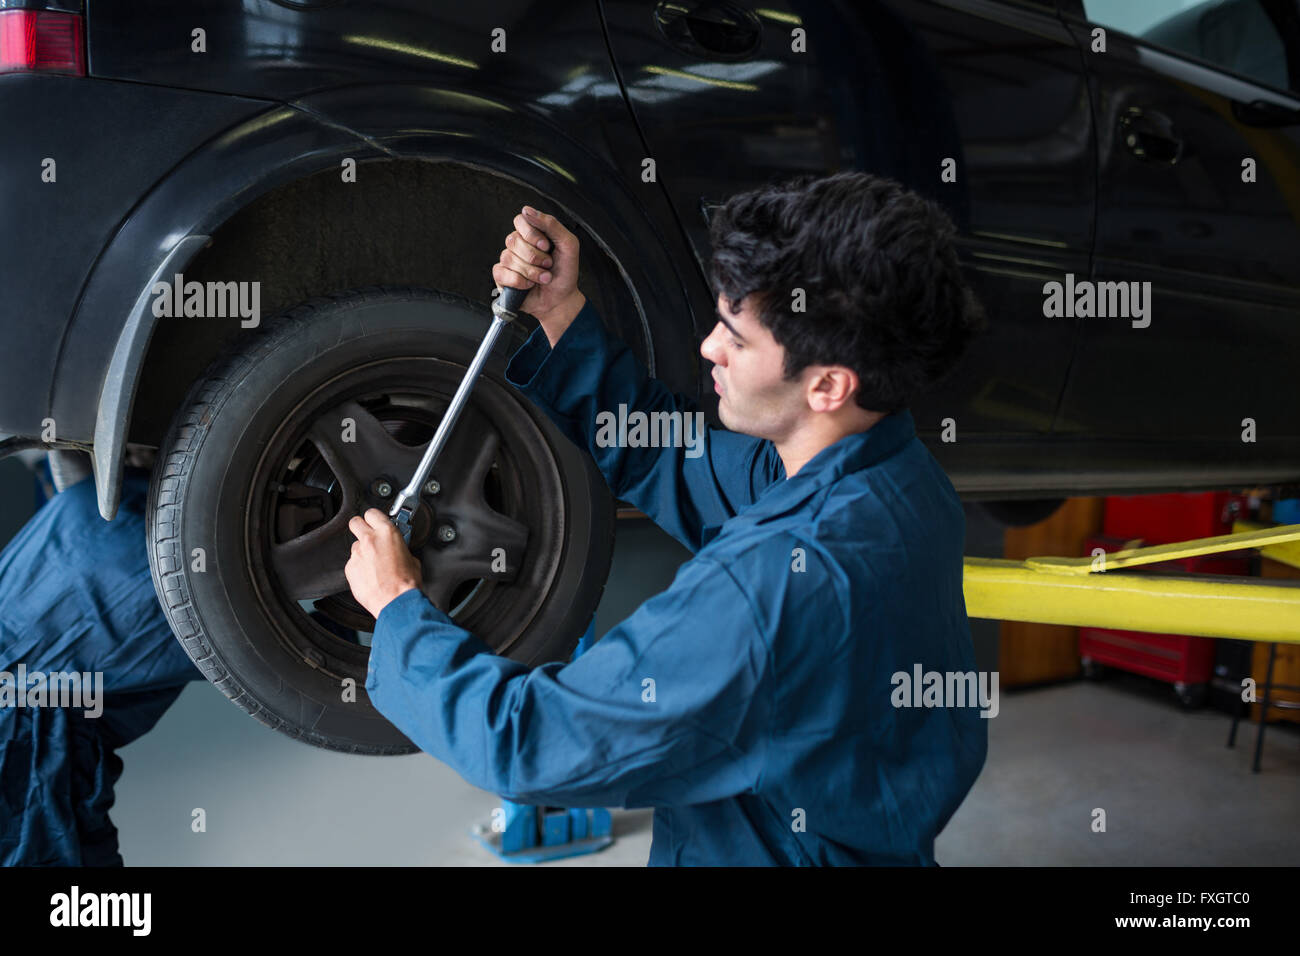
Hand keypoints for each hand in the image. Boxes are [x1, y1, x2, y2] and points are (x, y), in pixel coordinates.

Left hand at [345, 509, 422, 619]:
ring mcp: (357, 554)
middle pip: (355, 522)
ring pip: (355, 546)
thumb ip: (400, 548)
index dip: (374, 517)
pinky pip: (352, 563)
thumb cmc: (406, 583)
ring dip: (362, 551)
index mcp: (387, 533)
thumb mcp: (412, 558)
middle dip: (361, 527)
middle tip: (368, 535)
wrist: (395, 601)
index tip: (375, 521)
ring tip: (373, 564)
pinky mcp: (350, 569)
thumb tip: (398, 549)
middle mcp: (370, 540)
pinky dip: (359, 568)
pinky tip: (369, 576)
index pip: (372, 512)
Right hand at [492, 206, 584, 334]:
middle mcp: (517, 245)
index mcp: (532, 234)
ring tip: (544, 278)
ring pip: (509, 258)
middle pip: (513, 239)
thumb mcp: (568, 244)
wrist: (562, 299)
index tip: (546, 246)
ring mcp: (508, 260)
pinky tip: (530, 285)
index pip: (520, 220)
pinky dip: (520, 281)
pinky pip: (502, 273)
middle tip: (548, 264)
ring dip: (531, 271)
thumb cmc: (565, 272)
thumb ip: (551, 224)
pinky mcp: (502, 277)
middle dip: (535, 256)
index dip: (531, 233)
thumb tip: (527, 210)